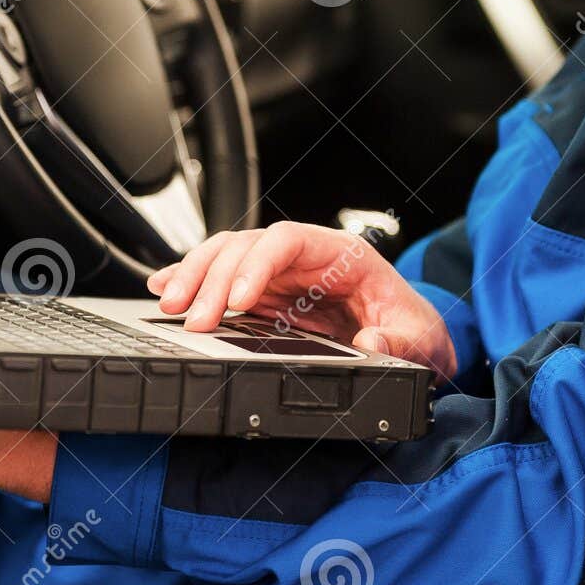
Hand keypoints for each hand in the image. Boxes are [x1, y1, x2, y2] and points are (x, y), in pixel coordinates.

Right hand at [147, 222, 458, 381]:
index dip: (259, 263)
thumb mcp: (420, 339)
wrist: (409, 340)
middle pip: (247, 247)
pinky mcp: (266, 295)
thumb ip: (400, 342)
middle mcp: (304, 257)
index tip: (239, 298)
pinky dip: (192, 280)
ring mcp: (281, 274)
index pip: (289, 240)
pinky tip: (164, 287)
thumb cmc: (413, 329)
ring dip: (194, 277)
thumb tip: (372, 343)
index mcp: (341, 254)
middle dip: (214, 278)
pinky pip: (222, 279)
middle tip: (195, 318)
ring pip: (226, 257)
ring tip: (170, 303)